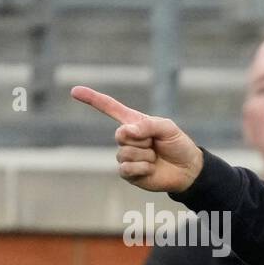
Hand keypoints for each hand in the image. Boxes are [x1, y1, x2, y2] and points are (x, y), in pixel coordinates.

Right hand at [70, 85, 203, 192]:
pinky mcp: (128, 173)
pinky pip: (126, 168)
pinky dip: (142, 168)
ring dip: (145, 155)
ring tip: (155, 157)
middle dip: (142, 140)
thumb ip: (147, 125)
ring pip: (125, 153)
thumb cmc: (178, 145)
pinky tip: (151, 169)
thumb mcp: (166, 128)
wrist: (188, 169)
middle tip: (155, 144)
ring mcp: (126, 156)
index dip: (92, 99)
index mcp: (133, 123)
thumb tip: (126, 132)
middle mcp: (126, 139)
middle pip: (120, 135)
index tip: (74, 90)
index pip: (109, 108)